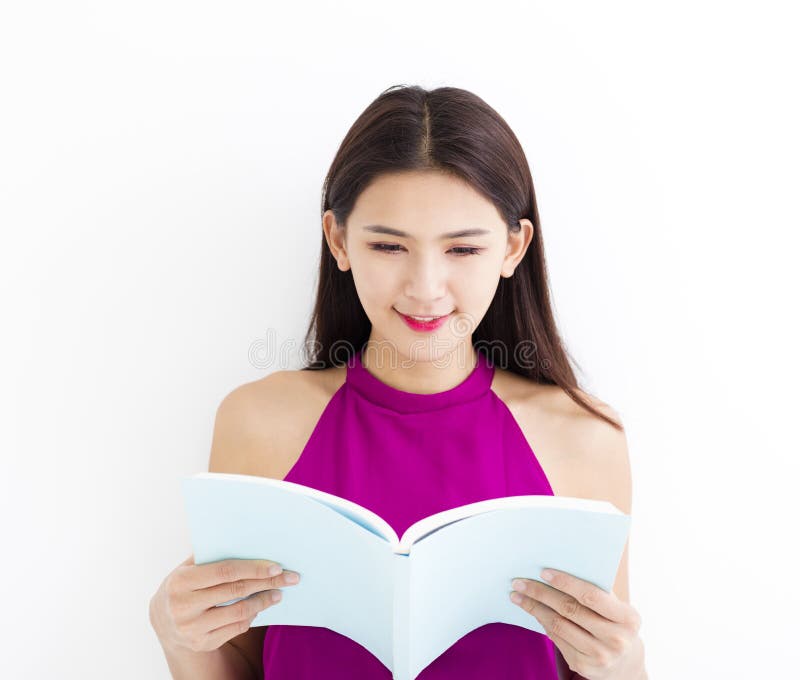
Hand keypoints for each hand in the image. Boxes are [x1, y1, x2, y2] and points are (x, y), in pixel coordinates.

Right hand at [149, 554, 301, 652]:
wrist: (163, 620)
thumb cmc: (183, 585)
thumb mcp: (188, 567)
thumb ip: (211, 556)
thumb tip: (248, 540)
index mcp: (182, 581)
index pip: (225, 571)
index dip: (253, 568)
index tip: (276, 566)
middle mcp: (184, 606)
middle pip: (236, 591)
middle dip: (267, 583)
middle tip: (290, 578)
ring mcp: (193, 628)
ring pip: (239, 612)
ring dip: (263, 601)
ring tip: (278, 593)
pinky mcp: (202, 643)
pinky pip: (235, 628)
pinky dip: (251, 616)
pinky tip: (259, 607)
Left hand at [509, 568, 644, 679]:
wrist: (625, 663)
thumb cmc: (616, 623)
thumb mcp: (617, 607)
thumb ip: (596, 589)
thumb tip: (558, 568)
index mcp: (628, 618)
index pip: (591, 595)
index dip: (565, 582)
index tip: (543, 572)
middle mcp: (616, 639)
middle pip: (569, 609)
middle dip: (540, 593)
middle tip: (519, 582)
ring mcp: (599, 655)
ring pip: (558, 624)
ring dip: (534, 608)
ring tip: (518, 595)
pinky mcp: (583, 666)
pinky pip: (556, 638)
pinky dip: (542, 622)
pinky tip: (533, 611)